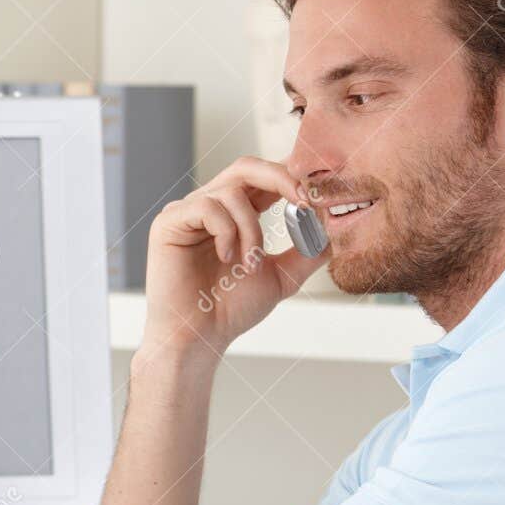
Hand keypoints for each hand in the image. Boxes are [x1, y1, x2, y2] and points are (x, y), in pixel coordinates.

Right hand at [139, 156, 328, 358]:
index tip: (318, 197)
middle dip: (280, 178)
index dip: (292, 178)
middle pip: (247, 167)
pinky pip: (207, 207)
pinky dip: (226, 231)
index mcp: (235, 215)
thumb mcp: (282, 276)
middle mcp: (210, 207)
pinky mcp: (168, 222)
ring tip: (250, 262)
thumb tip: (335, 225)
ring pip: (231, 191)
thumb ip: (307, 250)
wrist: (199, 337)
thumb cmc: (231, 309)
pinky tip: (226, 258)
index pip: (265, 178)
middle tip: (303, 201)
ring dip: (251, 228)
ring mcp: (187, 212)